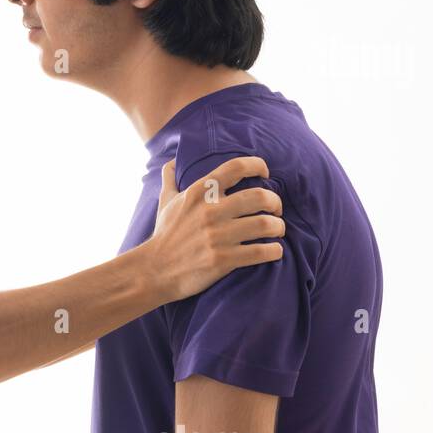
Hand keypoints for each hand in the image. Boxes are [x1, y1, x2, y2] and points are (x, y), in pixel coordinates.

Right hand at [142, 155, 284, 301]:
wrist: (154, 271)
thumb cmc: (165, 235)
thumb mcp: (165, 202)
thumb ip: (170, 179)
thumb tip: (172, 162)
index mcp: (199, 193)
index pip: (236, 168)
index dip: (257, 165)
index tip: (265, 174)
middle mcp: (210, 211)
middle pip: (260, 196)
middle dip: (275, 202)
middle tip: (276, 209)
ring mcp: (217, 236)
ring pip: (265, 224)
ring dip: (278, 227)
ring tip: (277, 230)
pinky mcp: (223, 260)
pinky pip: (261, 252)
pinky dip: (274, 251)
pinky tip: (274, 251)